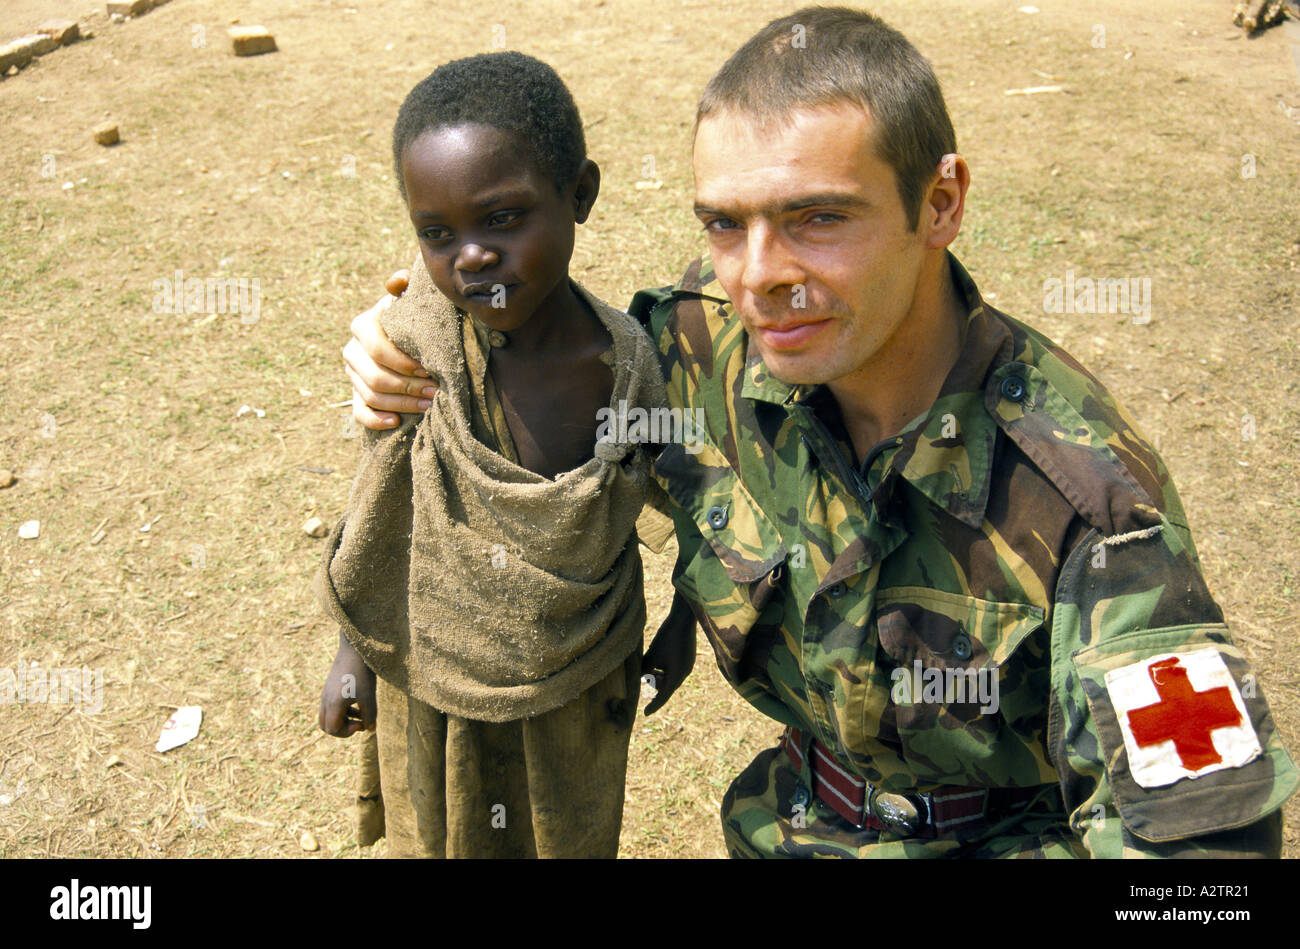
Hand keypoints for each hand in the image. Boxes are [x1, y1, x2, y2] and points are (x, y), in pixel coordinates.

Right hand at [319, 631, 377, 736]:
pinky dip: (342, 710)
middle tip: (358, 722)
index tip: (361, 723)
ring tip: (360, 714)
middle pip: (325, 726)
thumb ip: (370, 715)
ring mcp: (326, 693)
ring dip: (342, 720)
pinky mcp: (329, 687)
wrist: (354, 648)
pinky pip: (330, 706)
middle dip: (342, 729)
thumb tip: (369, 729)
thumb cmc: (362, 672)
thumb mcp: (369, 696)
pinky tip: (357, 703)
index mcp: (333, 704)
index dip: (347, 732)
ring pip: (327, 716)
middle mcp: (325, 700)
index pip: (332, 730)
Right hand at [343, 268, 437, 430]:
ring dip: (402, 403)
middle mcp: (352, 350)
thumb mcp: (410, 302)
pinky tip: (397, 422)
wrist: (403, 337)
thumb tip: (400, 280)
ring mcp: (352, 375)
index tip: (430, 368)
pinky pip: (359, 413)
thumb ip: (406, 289)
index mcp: (362, 325)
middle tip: (436, 391)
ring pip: (371, 396)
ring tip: (429, 405)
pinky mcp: (355, 396)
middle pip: (376, 377)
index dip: (404, 362)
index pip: (378, 349)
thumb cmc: (412, 319)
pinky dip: (377, 419)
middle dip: (408, 386)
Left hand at [641, 591, 696, 714]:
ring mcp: (688, 665)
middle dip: (655, 686)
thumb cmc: (667, 637)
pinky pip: (676, 670)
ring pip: (671, 678)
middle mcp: (684, 673)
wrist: (683, 618)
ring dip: (660, 677)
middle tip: (645, 678)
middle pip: (667, 687)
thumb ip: (644, 669)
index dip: (653, 705)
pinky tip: (658, 661)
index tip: (645, 713)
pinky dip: (665, 670)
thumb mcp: (652, 654)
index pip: (663, 696)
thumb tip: (638, 678)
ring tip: (650, 669)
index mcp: (676, 675)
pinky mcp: (688, 657)